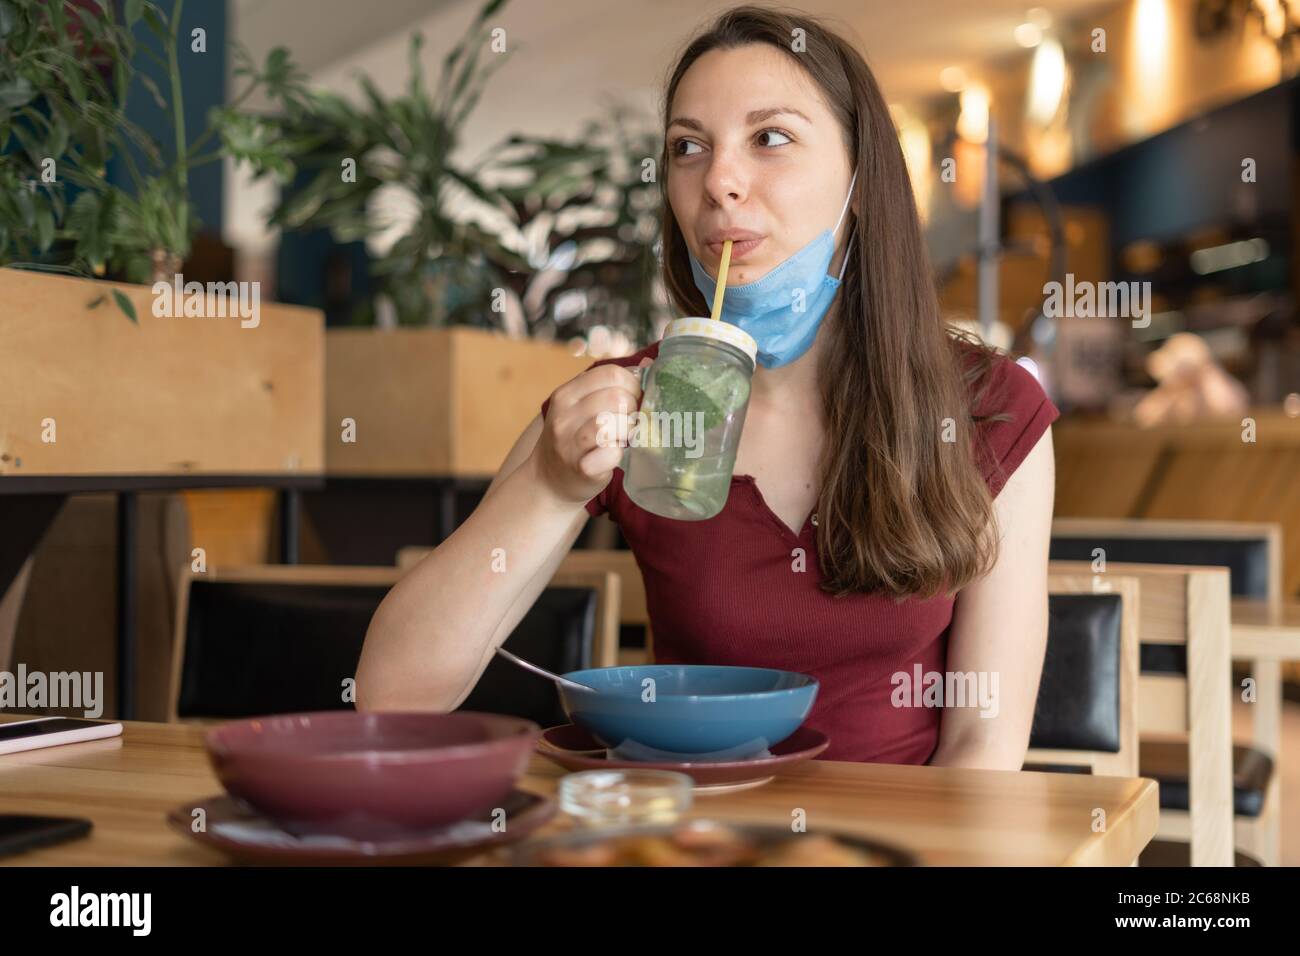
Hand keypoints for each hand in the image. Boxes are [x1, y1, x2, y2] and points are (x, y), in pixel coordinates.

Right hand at [532, 357, 650, 503]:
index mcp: (566, 394)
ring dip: (628, 430)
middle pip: (616, 397)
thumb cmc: (575, 440)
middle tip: (630, 422)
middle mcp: (564, 416)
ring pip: (611, 423)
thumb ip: (610, 386)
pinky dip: (620, 453)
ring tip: (625, 437)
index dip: (633, 385)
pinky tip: (617, 455)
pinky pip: (611, 453)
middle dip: (633, 409)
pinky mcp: (582, 468)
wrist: (548, 481)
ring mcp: (570, 443)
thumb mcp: (582, 407)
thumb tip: (650, 365)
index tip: (634, 400)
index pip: (612, 373)